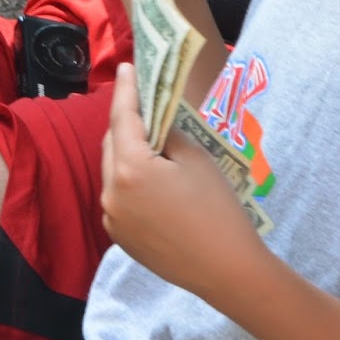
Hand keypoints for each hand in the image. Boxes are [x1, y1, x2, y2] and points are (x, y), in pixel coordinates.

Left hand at [100, 63, 260, 296]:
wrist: (229, 272)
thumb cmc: (218, 210)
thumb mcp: (197, 159)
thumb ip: (169, 133)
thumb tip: (155, 123)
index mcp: (129, 168)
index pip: (123, 117)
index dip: (126, 90)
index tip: (127, 68)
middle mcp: (110, 192)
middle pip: (112, 144)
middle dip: (127, 124)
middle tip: (146, 108)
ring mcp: (111, 217)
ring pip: (112, 171)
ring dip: (126, 155)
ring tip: (152, 146)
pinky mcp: (119, 237)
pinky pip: (117, 197)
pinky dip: (128, 183)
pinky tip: (153, 184)